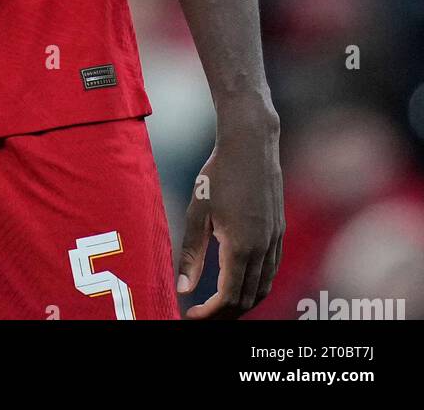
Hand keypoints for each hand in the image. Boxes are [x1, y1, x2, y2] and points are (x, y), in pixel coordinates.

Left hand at [178, 103, 283, 318]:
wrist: (250, 145)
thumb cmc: (218, 174)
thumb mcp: (198, 212)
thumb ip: (190, 253)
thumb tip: (182, 288)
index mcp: (241, 247)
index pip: (228, 298)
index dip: (210, 313)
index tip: (191, 315)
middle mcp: (263, 249)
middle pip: (248, 299)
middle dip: (225, 314)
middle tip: (202, 315)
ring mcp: (275, 241)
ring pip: (263, 287)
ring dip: (242, 302)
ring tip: (217, 304)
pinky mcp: (279, 232)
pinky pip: (270, 270)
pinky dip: (255, 285)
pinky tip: (238, 280)